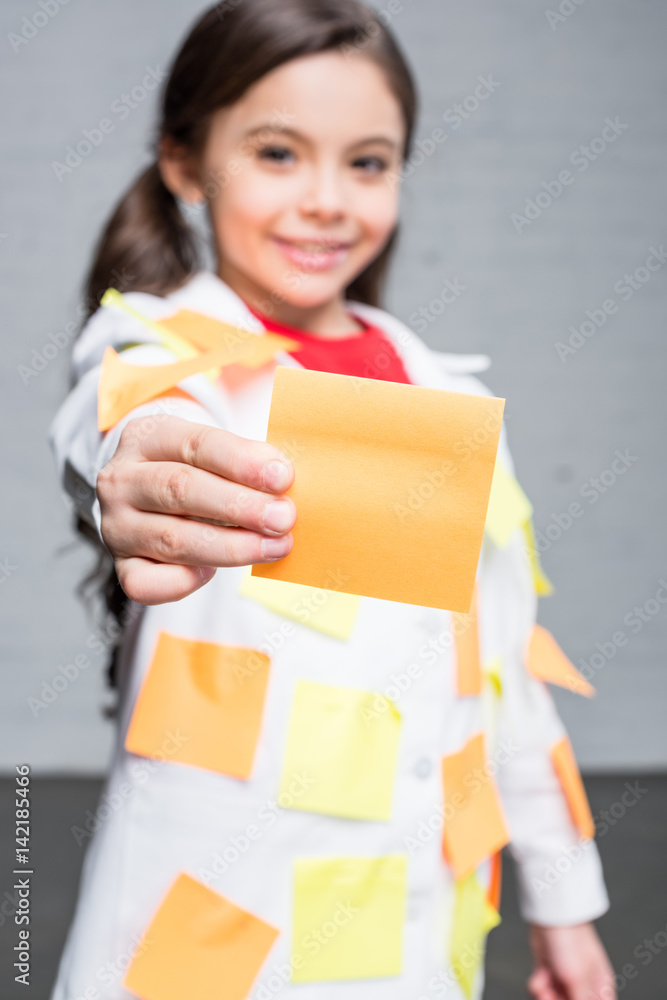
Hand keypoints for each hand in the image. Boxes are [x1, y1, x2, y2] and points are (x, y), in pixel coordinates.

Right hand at [96, 414, 295, 604]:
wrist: (150, 496)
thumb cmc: (195, 470)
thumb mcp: (212, 450)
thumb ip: (244, 461)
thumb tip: (281, 480)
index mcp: (147, 437)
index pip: (196, 445)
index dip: (242, 462)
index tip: (282, 478)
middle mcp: (122, 480)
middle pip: (180, 490)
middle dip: (240, 507)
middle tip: (283, 518)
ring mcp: (116, 526)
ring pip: (172, 540)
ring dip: (231, 547)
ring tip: (274, 546)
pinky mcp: (121, 566)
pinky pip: (147, 584)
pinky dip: (184, 580)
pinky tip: (212, 571)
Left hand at [527, 922, 615, 999]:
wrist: (550, 915)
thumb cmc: (571, 941)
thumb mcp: (577, 980)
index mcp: (600, 989)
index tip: (569, 997)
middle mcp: (583, 986)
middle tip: (550, 995)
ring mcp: (565, 979)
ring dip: (545, 996)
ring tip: (544, 986)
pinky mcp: (549, 972)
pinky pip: (541, 990)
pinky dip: (538, 985)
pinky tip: (540, 974)